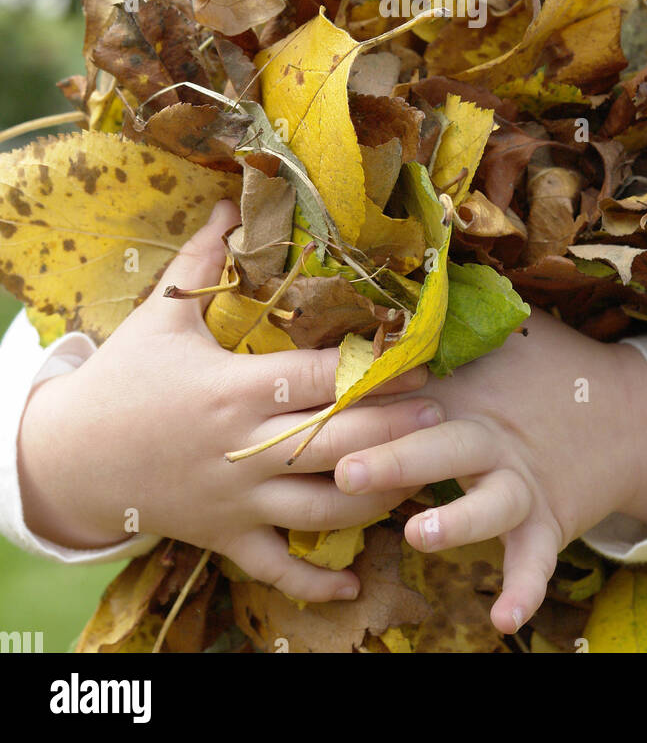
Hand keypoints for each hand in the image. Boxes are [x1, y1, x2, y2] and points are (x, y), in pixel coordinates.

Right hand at [17, 199, 444, 602]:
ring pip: (320, 510)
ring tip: (418, 476)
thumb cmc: (122, 380)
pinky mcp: (225, 537)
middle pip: (332, 444)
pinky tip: (355, 576)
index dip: (369, 370)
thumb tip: (231, 202)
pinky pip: (277, 570)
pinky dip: (316, 581)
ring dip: (374, 496)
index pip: (315, 380)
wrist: (70, 459)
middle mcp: (241, 449)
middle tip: (440, 413)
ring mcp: (236, 501)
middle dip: (391, 430)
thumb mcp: (160, 316)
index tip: (416, 356)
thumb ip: (201, 260)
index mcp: (231, 390)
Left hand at [334, 305, 646, 632]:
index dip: (368, 403)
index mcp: (468, 392)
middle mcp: (491, 438)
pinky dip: (523, 590)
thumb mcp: (502, 334)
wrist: (630, 412)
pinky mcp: (548, 522)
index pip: (412, 396)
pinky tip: (502, 620)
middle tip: (348, 471)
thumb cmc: (549, 369)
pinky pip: (535, 562)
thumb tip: (396, 271)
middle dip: (394, 460)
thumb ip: (449, 314)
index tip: (321, 407)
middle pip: (442, 447)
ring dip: (456, 521)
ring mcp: (521, 484)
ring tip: (419, 534)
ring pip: (487, 505)